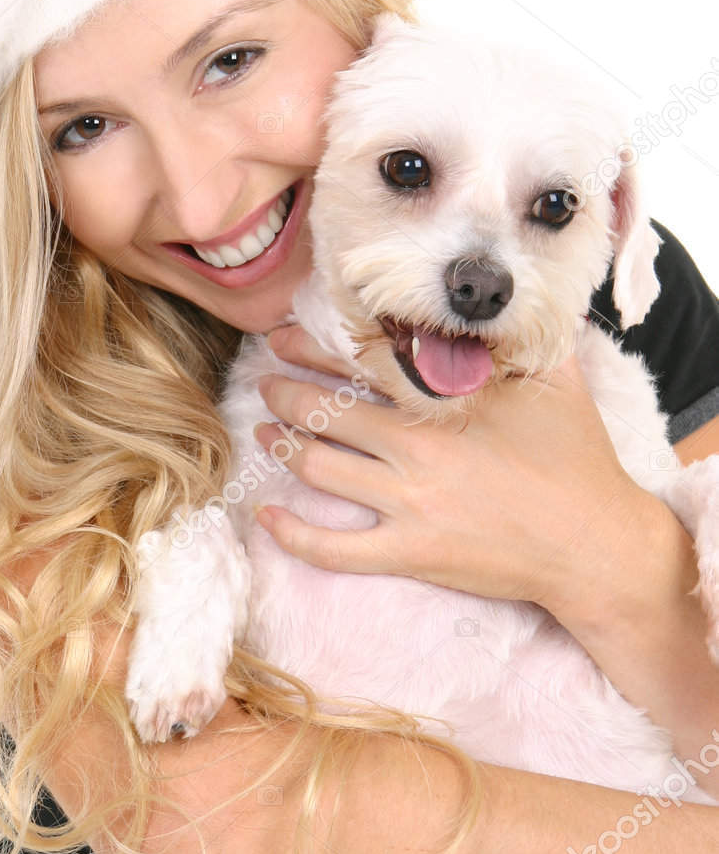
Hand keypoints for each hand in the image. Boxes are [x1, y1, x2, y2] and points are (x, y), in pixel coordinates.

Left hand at [252, 322, 662, 616]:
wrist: (592, 543)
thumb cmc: (577, 460)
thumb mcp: (557, 380)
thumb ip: (524, 337)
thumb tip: (510, 300)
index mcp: (444, 401)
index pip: (360, 364)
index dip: (313, 349)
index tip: (285, 339)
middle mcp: (416, 448)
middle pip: (324, 413)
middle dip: (284, 394)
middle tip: (265, 385)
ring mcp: (409, 504)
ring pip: (318, 468)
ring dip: (281, 448)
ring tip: (262, 434)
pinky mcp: (409, 553)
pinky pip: (331, 548)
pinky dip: (290, 533)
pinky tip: (266, 517)